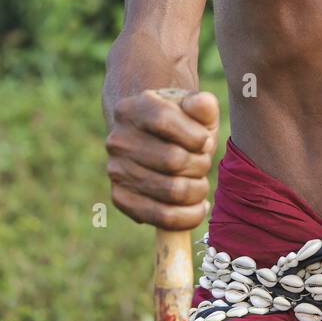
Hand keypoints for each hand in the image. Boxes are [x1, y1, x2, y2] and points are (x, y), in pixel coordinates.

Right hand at [106, 88, 218, 228]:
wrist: (151, 139)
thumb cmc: (180, 122)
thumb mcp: (193, 107)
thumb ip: (202, 103)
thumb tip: (203, 104)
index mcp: (132, 109)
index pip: (164, 120)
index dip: (194, 135)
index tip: (205, 140)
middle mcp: (118, 140)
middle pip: (172, 160)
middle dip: (200, 163)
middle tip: (204, 162)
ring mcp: (116, 170)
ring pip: (171, 191)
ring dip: (198, 190)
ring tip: (201, 183)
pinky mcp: (120, 198)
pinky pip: (161, 217)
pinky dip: (188, 216)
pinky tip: (198, 206)